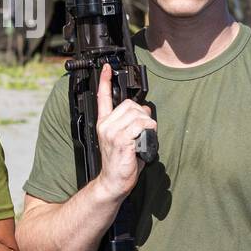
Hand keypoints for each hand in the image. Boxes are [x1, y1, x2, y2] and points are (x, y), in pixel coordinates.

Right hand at [94, 63, 156, 200]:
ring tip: (143, 137)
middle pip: (130, 105)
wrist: (114, 182)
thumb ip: (134, 123)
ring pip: (137, 114)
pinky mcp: (121, 140)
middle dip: (142, 114)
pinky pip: (140, 125)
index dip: (105, 81)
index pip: (103, 98)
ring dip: (147, 124)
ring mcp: (112, 132)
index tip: (106, 68)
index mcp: (104, 123)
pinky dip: (148, 130)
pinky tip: (144, 141)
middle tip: (144, 129)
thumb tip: (145, 109)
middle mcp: (106, 125)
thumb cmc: (121, 163)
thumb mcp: (127, 138)